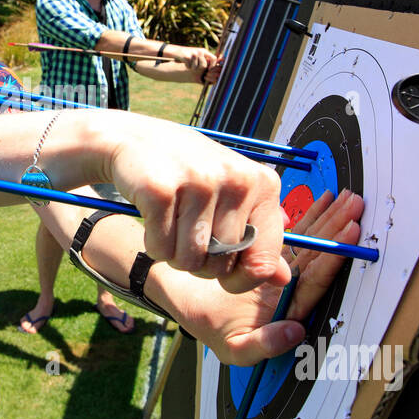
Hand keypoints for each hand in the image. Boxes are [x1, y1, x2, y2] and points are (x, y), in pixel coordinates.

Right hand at [101, 113, 291, 292]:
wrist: (135, 139)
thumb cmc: (190, 174)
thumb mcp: (232, 196)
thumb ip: (258, 236)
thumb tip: (283, 279)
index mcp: (263, 184)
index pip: (263, 261)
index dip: (240, 279)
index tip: (224, 270)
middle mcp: (236, 180)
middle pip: (221, 265)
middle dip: (199, 263)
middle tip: (187, 233)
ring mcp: (199, 182)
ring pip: (189, 261)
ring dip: (173, 254)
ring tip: (170, 224)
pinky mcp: (161, 189)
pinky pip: (160, 249)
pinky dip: (152, 244)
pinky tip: (152, 218)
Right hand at [164, 189, 364, 365]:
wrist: (176, 292)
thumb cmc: (203, 321)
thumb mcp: (231, 347)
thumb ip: (262, 347)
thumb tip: (296, 333)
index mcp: (286, 310)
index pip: (315, 282)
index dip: (333, 259)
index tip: (349, 234)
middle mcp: (288, 288)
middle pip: (318, 257)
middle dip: (337, 231)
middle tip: (355, 206)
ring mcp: (278, 266)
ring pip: (309, 242)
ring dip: (327, 219)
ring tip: (346, 199)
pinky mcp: (265, 248)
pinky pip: (292, 232)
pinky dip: (307, 215)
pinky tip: (322, 200)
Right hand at [174, 45, 219, 82]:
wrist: (176, 50)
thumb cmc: (188, 54)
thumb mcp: (198, 54)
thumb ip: (205, 59)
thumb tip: (212, 68)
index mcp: (204, 51)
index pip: (214, 58)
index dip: (213, 65)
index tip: (209, 70)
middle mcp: (200, 51)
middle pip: (204, 65)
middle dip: (199, 69)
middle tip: (194, 67)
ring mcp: (193, 53)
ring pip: (196, 67)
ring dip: (192, 68)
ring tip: (189, 63)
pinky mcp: (187, 56)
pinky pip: (189, 67)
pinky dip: (187, 67)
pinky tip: (185, 63)